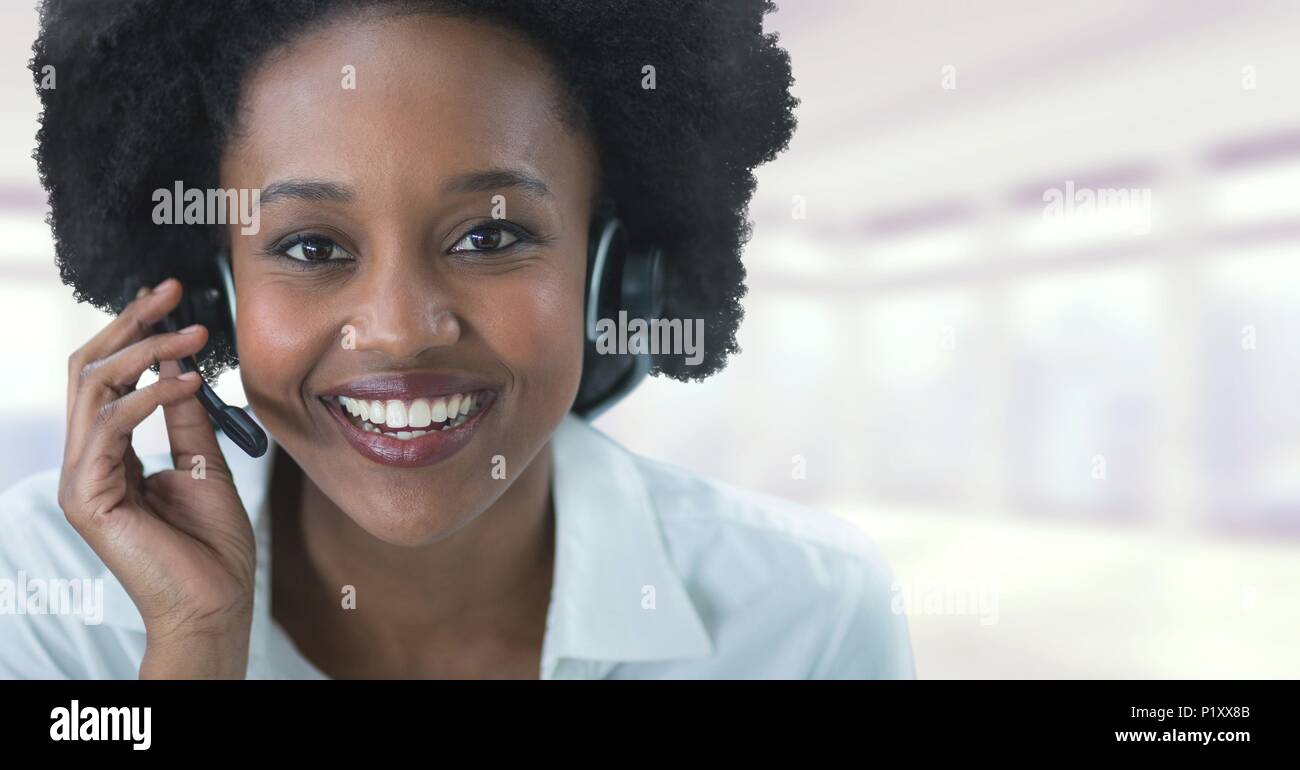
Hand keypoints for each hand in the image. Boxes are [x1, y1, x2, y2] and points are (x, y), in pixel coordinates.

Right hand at [58, 278, 255, 677]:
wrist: (216, 603)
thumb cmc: (213, 546)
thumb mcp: (205, 465)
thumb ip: (187, 421)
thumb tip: (182, 370)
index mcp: (109, 455)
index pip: (107, 377)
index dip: (134, 332)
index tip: (170, 298)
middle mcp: (87, 462)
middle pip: (89, 371)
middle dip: (129, 324)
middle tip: (169, 291)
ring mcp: (82, 479)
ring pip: (95, 388)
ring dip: (146, 351)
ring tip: (193, 337)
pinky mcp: (88, 497)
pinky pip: (111, 425)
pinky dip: (151, 395)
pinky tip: (189, 382)